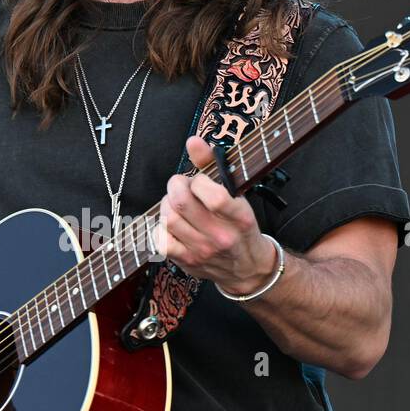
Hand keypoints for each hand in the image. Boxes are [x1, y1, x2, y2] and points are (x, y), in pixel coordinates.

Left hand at [157, 136, 275, 294]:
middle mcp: (221, 236)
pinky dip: (161, 227)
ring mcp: (202, 251)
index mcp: (239, 218)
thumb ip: (213, 166)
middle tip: (181, 186)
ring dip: (167, 205)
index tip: (200, 181)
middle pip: (181, 204)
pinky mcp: (187, 261)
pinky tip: (172, 223)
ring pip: (169, 219)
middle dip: (176, 186)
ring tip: (177, 203)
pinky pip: (161, 240)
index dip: (199, 181)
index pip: (214, 197)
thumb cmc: (241, 227)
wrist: (248, 269)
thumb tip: (193, 141)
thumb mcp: (238, 195)